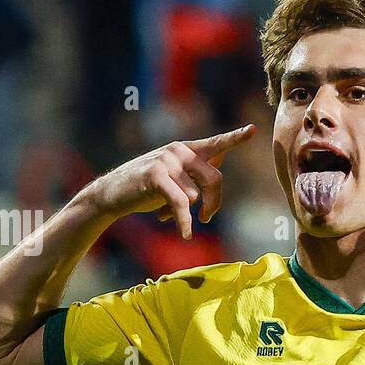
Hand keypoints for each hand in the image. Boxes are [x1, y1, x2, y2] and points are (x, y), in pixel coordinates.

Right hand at [81, 124, 256, 237]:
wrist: (112, 194)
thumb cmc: (147, 189)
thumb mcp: (175, 179)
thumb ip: (196, 172)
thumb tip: (219, 163)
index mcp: (187, 149)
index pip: (216, 144)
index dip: (235, 138)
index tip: (253, 130)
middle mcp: (179, 150)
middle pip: (215, 179)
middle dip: (214, 203)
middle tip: (207, 218)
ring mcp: (167, 160)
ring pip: (196, 196)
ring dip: (186, 213)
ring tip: (167, 213)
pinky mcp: (156, 175)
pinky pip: (181, 203)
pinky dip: (184, 221)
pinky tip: (186, 234)